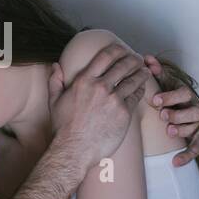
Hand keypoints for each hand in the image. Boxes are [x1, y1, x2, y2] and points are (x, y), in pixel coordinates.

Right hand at [48, 43, 148, 168]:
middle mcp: (100, 87)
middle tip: (137, 59)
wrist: (74, 149)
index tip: (122, 49)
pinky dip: (140, 89)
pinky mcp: (124, 113)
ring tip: (144, 71)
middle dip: (133, 59)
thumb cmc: (63, 128)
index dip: (117, 49)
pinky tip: (141, 88)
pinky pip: (136, 96)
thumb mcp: (54, 101)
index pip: (105, 56)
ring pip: (133, 79)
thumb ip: (55, 81)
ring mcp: (114, 100)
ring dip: (141, 73)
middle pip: (123, 65)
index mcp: (84, 80)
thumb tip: (56, 66)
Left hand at [144, 53, 198, 165]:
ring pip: (196, 128)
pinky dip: (186, 156)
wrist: (179, 109)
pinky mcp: (198, 138)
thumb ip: (157, 72)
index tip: (155, 100)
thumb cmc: (169, 96)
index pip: (184, 92)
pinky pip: (196, 148)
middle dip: (178, 113)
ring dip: (183, 130)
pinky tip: (174, 162)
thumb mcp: (163, 83)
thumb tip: (147, 57)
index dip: (170, 96)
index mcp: (187, 94)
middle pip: (194, 111)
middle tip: (163, 115)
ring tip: (168, 131)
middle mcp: (196, 108)